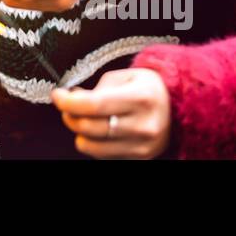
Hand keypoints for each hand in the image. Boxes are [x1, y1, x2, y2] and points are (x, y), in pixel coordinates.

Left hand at [52, 68, 170, 159]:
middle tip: (67, 106)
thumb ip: (98, 88)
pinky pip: (102, 156)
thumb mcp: (125, 77)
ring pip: (92, 147)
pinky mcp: (140, 158)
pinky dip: (94, 143)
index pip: (94, 104)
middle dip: (70, 116)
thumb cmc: (147, 88)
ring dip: (79, 132)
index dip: (69, 102)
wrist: (177, 109)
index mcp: (141, 98)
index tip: (57, 95)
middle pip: (90, 128)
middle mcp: (143, 125)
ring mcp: (142, 146)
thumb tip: (71, 99)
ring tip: (83, 118)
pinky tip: (99, 130)